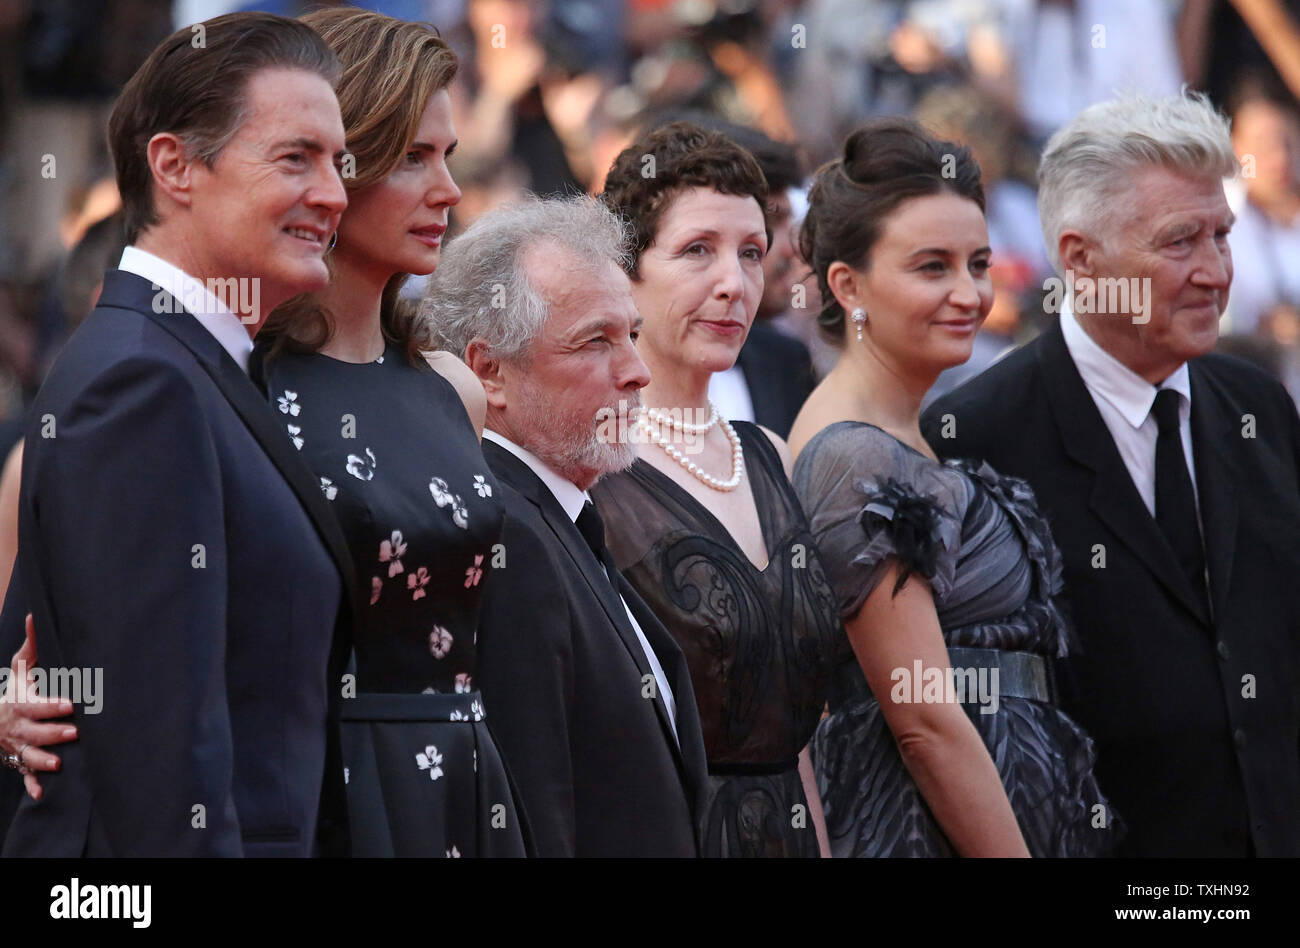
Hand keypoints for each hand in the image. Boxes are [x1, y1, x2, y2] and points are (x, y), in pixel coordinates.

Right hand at [0, 615, 77, 798]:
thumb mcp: (19, 669)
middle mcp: (19, 728)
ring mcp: (18, 747)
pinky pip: (23, 776)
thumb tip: (35, 616)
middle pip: (36, 732)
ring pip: (29, 756)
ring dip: (42, 761)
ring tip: (59, 763)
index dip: (52, 706)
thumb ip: (31, 646)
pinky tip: (42, 793)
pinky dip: (32, 785)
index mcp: (22, 705)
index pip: (37, 705)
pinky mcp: (19, 762)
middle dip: (53, 733)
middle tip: (75, 732)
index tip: (71, 704)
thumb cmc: (14, 691)